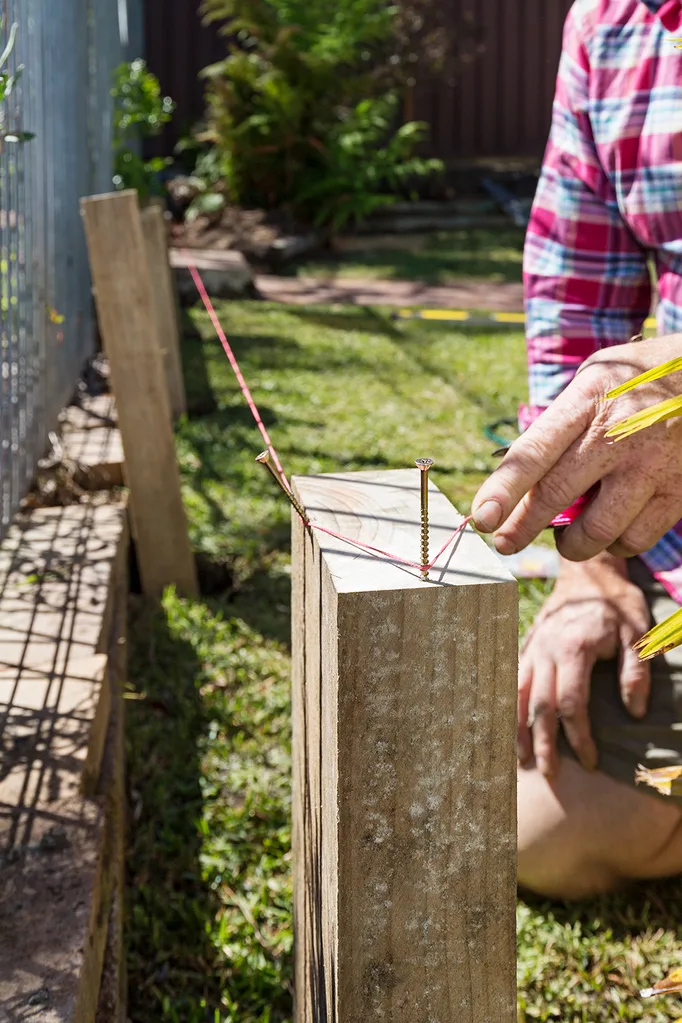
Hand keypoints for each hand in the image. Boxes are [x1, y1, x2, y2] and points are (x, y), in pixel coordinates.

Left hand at [472, 334, 681, 559]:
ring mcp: (651, 466)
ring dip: (571, 544)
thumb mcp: (592, 383)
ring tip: (567, 538)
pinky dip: (614, 544)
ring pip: (595, 532)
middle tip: (504, 543)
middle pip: (556, 495)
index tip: (481, 518)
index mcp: (588, 400)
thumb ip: (557, 426)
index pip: (534, 452)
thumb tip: (518, 481)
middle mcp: (618, 434)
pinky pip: (633, 540)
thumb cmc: (636, 382)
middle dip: (521, 528)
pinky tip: (610, 529)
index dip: (504, 490)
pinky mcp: (678, 492)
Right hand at [518, 554, 650, 777]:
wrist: (587, 573)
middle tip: (551, 774)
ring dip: (519, 729)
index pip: (571, 704)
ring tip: (522, 759)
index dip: (579, 736)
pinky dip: (509, 706)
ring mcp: (532, 648)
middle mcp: (546, 650)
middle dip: (544, 743)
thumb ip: (636, 672)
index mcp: (573, 648)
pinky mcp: (526, 647)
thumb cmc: (616, 605)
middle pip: (540, 706)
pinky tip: (509, 727)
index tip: (591, 761)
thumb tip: (634, 712)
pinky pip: (512, 681)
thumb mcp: (638, 633)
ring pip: (519, 695)